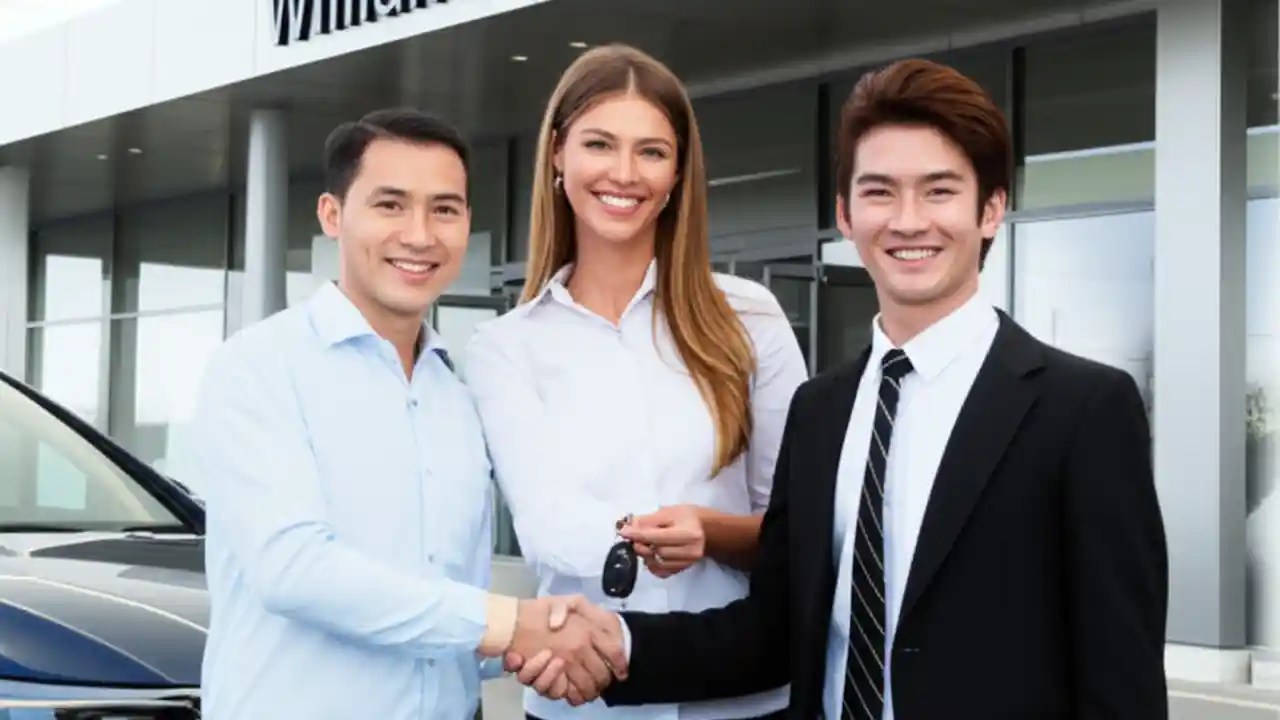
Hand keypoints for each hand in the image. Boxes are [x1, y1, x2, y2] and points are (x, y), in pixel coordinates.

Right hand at [505, 595, 626, 705]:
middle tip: (604, 682)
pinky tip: (575, 694)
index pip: (615, 652)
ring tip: (591, 690)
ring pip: (588, 687)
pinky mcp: (551, 678)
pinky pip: (568, 694)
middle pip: (603, 674)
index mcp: (588, 630)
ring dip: (591, 691)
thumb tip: (606, 632)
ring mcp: (565, 665)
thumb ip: (589, 610)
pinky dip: (574, 697)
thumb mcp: (570, 601)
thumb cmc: (542, 610)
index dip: (621, 664)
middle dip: (605, 681)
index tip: (622, 671)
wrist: (514, 622)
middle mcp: (579, 648)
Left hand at [620, 504, 705, 577]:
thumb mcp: (669, 511)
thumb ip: (649, 520)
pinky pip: (662, 572)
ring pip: (658, 563)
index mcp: (688, 533)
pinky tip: (651, 554)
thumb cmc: (686, 517)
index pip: (658, 537)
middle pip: (657, 552)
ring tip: (644, 544)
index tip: (624, 532)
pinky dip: (652, 564)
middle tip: (634, 538)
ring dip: (646, 554)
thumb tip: (629, 527)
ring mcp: (688, 563)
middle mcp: (690, 551)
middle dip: (642, 544)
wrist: (705, 529)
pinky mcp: (683, 569)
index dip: (638, 535)